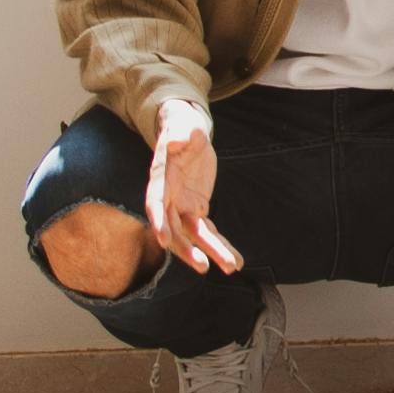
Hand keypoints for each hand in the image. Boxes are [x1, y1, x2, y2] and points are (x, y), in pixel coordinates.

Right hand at [143, 99, 243, 274]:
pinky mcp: (196, 209)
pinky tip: (236, 260)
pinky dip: (221, 245)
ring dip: (211, 252)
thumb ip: (181, 134)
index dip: (158, 221)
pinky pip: (209, 231)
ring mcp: (183, 206)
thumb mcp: (184, 125)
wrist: (187, 132)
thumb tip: (175, 141)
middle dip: (186, 249)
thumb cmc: (183, 126)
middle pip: (174, 229)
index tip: (162, 240)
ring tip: (232, 267)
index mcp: (161, 178)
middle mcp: (169, 198)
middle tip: (203, 267)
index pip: (156, 203)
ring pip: (194, 235)